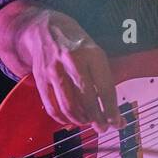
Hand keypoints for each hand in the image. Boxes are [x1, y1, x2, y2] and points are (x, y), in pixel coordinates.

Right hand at [14, 7, 118, 130]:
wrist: (45, 29)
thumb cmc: (76, 44)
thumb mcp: (95, 53)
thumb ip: (104, 79)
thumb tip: (115, 111)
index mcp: (92, 54)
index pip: (105, 88)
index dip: (112, 110)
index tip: (117, 123)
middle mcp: (72, 61)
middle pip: (87, 99)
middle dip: (97, 119)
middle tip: (103, 128)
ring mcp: (54, 71)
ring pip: (69, 106)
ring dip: (81, 120)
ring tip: (88, 123)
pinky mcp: (40, 79)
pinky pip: (52, 107)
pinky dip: (63, 119)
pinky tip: (71, 120)